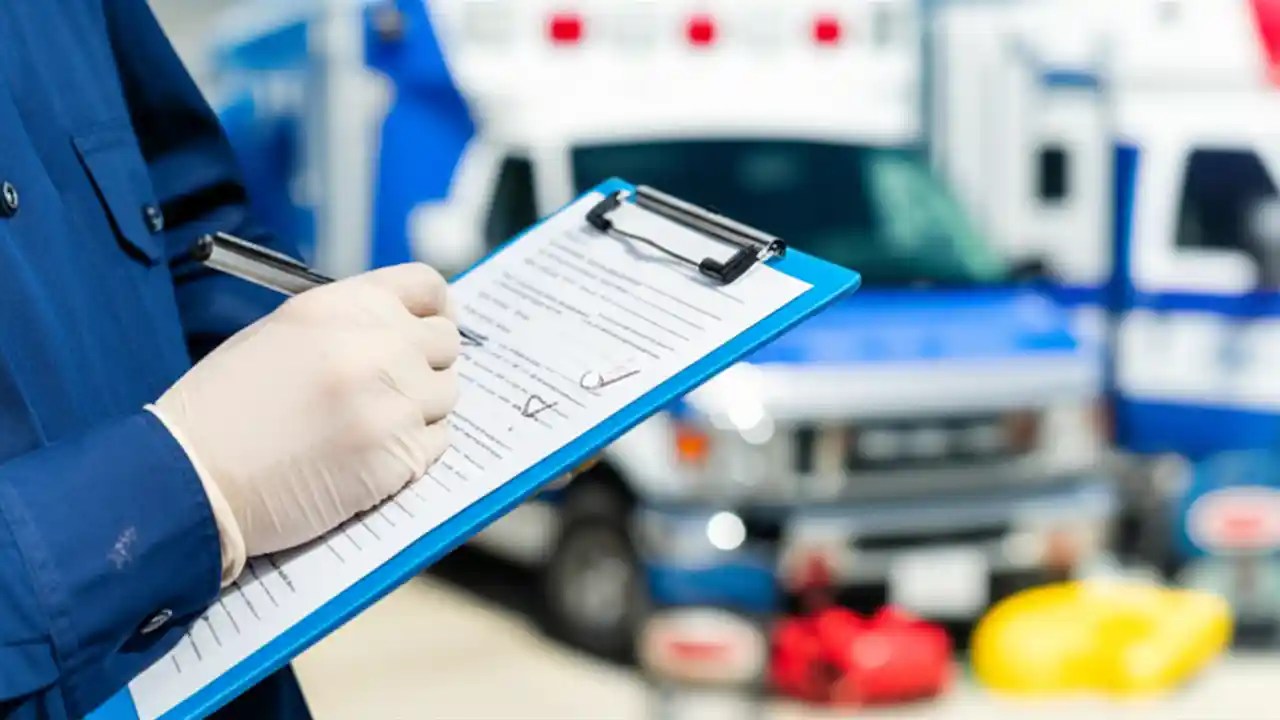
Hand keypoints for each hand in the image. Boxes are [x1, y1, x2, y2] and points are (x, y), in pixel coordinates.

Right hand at [151, 263, 459, 580]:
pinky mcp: (399, 456)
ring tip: (368, 425)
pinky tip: (369, 455)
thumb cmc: (227, 406)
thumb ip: (350, 324)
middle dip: (426, 363)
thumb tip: (407, 329)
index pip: (428, 286)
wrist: (192, 476)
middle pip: (446, 342)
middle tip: (391, 387)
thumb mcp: (283, 333)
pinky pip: (437, 442)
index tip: (429, 327)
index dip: (435, 308)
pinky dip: (413, 450)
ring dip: (419, 409)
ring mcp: (393, 402)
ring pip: (446, 395)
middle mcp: (376, 345)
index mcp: (343, 305)